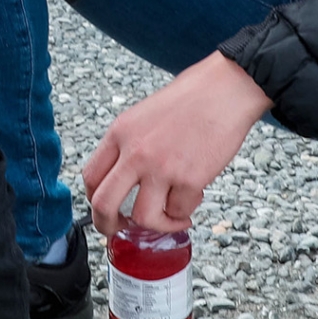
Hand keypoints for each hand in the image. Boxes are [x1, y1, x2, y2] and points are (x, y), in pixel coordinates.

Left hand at [81, 52, 271, 236]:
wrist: (226, 89)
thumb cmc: (192, 97)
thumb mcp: (144, 114)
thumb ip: (131, 144)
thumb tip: (127, 178)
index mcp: (120, 132)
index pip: (91, 176)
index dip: (94, 199)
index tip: (105, 207)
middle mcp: (135, 152)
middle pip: (104, 204)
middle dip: (108, 225)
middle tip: (120, 229)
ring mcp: (161, 168)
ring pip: (143, 217)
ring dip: (157, 224)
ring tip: (170, 217)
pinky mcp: (189, 180)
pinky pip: (179, 212)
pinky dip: (185, 212)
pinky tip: (193, 198)